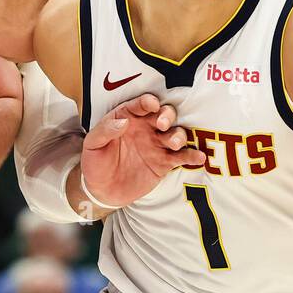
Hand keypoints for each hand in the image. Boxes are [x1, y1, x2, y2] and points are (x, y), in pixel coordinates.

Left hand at [80, 94, 204, 208]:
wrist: (101, 190)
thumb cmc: (95, 162)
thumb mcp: (92, 144)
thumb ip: (105, 131)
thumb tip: (122, 122)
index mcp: (127, 118)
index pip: (140, 105)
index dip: (147, 102)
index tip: (152, 105)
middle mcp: (145, 128)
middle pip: (164, 115)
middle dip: (166, 116)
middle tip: (161, 125)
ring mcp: (157, 145)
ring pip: (175, 134)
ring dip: (179, 135)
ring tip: (174, 143)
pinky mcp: (164, 163)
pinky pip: (182, 157)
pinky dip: (192, 156)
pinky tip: (199, 157)